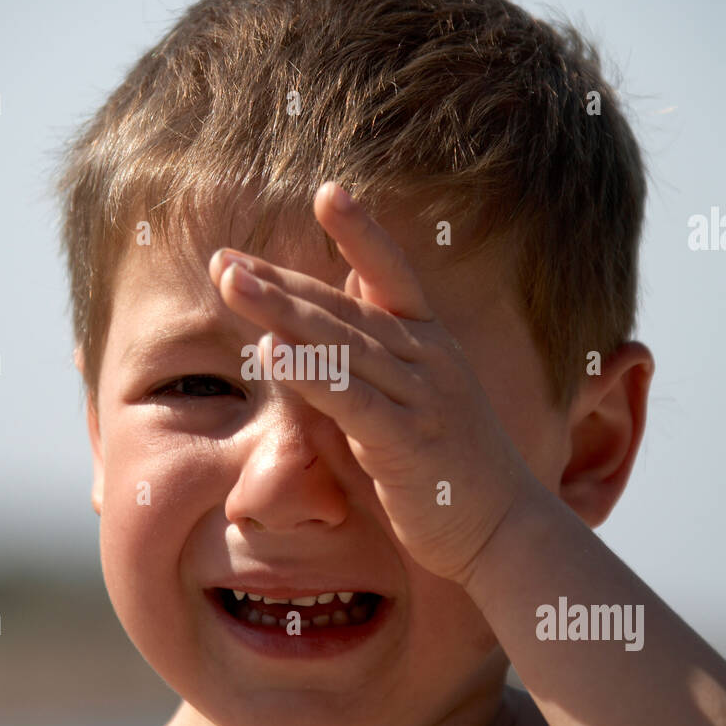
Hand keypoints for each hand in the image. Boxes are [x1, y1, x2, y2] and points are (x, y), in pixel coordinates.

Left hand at [208, 182, 536, 589]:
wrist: (503, 535)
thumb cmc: (446, 477)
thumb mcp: (403, 412)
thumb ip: (358, 374)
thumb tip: (307, 339)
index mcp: (431, 345)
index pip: (393, 275)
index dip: (362, 232)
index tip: (327, 191)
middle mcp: (429, 359)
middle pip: (344, 307)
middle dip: (280, 281)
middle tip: (222, 258)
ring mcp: (421, 396)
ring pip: (341, 342)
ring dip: (280, 310)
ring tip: (230, 282)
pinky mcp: (407, 441)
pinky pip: (349, 398)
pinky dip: (307, 371)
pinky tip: (269, 348)